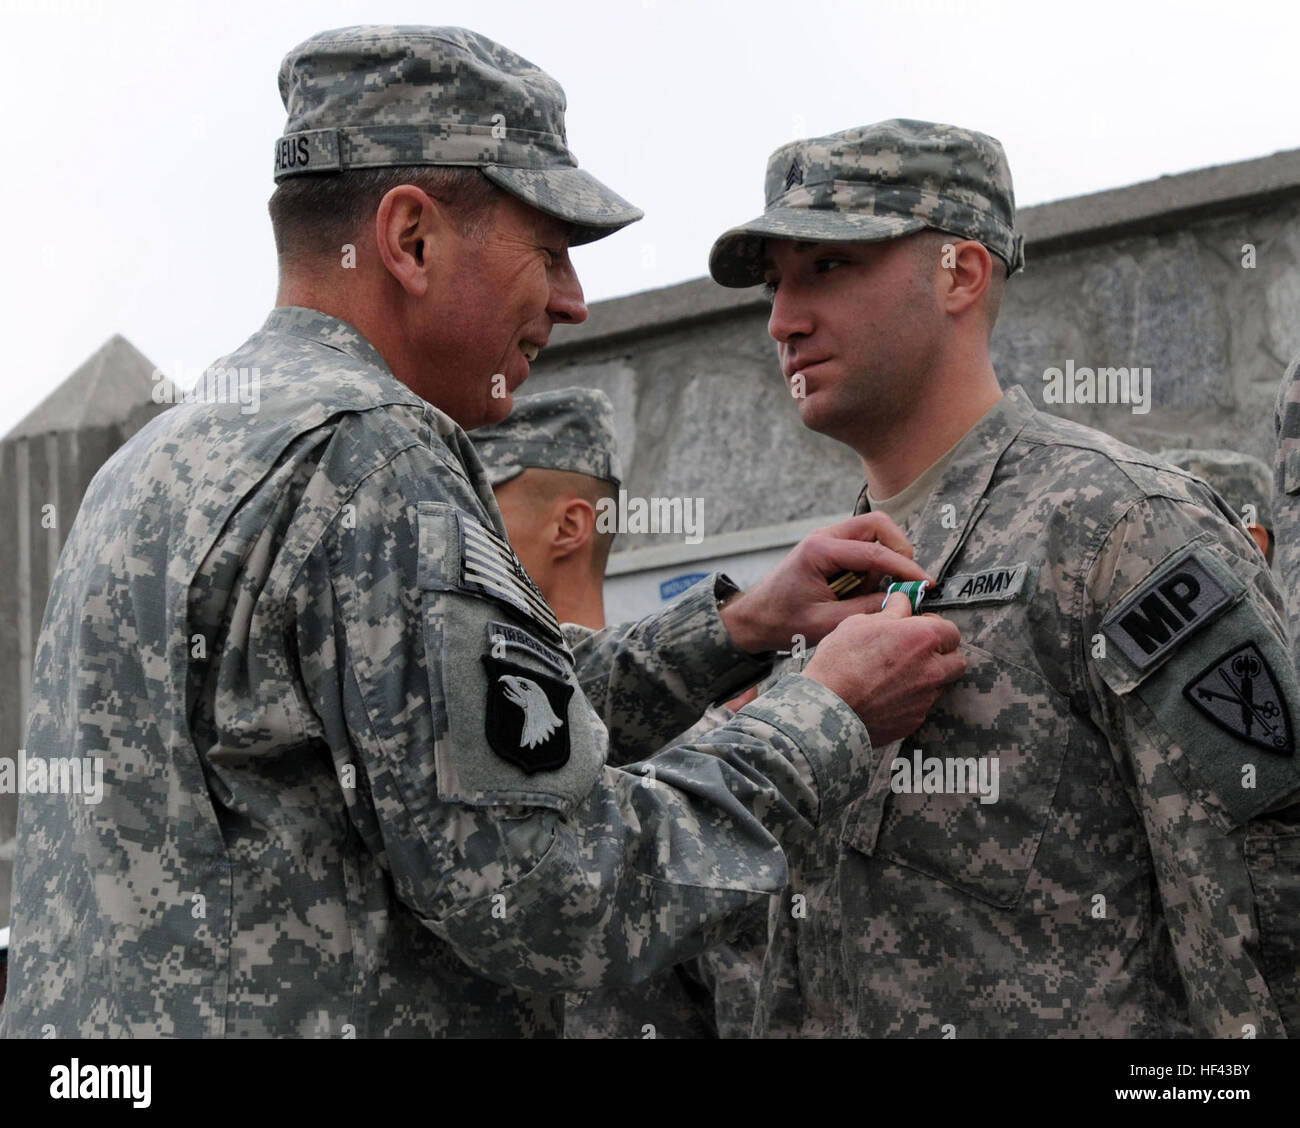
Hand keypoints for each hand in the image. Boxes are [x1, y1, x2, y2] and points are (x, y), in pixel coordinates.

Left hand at [719, 513, 931, 653]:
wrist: (752, 619)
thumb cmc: (781, 621)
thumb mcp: (825, 623)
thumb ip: (865, 610)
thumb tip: (900, 601)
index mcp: (820, 551)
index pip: (875, 551)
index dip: (905, 568)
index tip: (925, 583)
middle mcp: (824, 537)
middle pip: (878, 525)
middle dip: (898, 550)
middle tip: (905, 581)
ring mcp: (826, 540)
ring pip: (873, 534)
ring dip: (883, 560)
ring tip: (870, 593)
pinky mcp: (828, 550)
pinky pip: (862, 548)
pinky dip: (871, 565)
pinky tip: (858, 591)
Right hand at [803, 593, 965, 745]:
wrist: (828, 709)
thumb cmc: (840, 661)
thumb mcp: (859, 622)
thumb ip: (890, 612)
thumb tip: (902, 604)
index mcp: (922, 638)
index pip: (951, 631)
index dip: (935, 627)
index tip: (919, 626)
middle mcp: (932, 669)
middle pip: (957, 661)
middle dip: (942, 654)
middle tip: (918, 651)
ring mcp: (925, 698)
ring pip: (939, 684)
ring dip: (927, 677)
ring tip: (896, 674)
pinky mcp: (914, 720)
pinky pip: (921, 705)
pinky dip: (910, 698)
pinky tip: (885, 694)